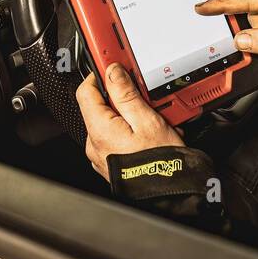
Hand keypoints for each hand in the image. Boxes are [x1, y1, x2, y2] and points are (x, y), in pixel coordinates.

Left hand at [76, 63, 183, 179]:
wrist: (171, 195)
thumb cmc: (161, 163)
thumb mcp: (147, 120)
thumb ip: (126, 94)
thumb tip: (113, 72)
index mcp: (99, 130)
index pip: (86, 91)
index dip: (99, 74)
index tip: (112, 63)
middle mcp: (95, 144)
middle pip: (101, 106)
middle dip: (122, 97)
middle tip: (144, 94)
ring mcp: (102, 155)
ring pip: (110, 122)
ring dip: (129, 114)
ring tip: (154, 118)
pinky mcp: (112, 162)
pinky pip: (117, 138)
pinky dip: (131, 130)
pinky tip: (150, 132)